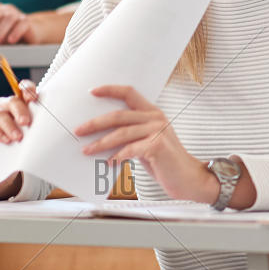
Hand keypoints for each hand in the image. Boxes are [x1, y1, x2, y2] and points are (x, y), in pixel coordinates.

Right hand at [0, 80, 37, 196]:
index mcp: (17, 107)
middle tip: (27, 122)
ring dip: (9, 125)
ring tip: (18, 138)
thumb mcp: (25, 141)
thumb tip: (48, 131)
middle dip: (20, 111)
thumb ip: (33, 131)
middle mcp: (2, 107)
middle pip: (11, 102)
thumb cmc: (12, 151)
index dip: (28, 90)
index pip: (22, 91)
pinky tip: (5, 140)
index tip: (34, 98)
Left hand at [75, 85, 217, 203]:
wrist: (189, 179)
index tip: (92, 92)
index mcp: (152, 113)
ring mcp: (158, 130)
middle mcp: (155, 118)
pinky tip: (108, 163)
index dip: (110, 90)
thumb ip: (130, 135)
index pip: (129, 93)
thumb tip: (101, 136)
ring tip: (87, 150)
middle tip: (79, 130)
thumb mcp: (147, 143)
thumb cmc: (165, 162)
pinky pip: (130, 149)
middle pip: (118, 115)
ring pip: (121, 133)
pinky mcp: (158, 145)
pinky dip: (117, 156)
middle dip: (95, 123)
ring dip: (100, 143)